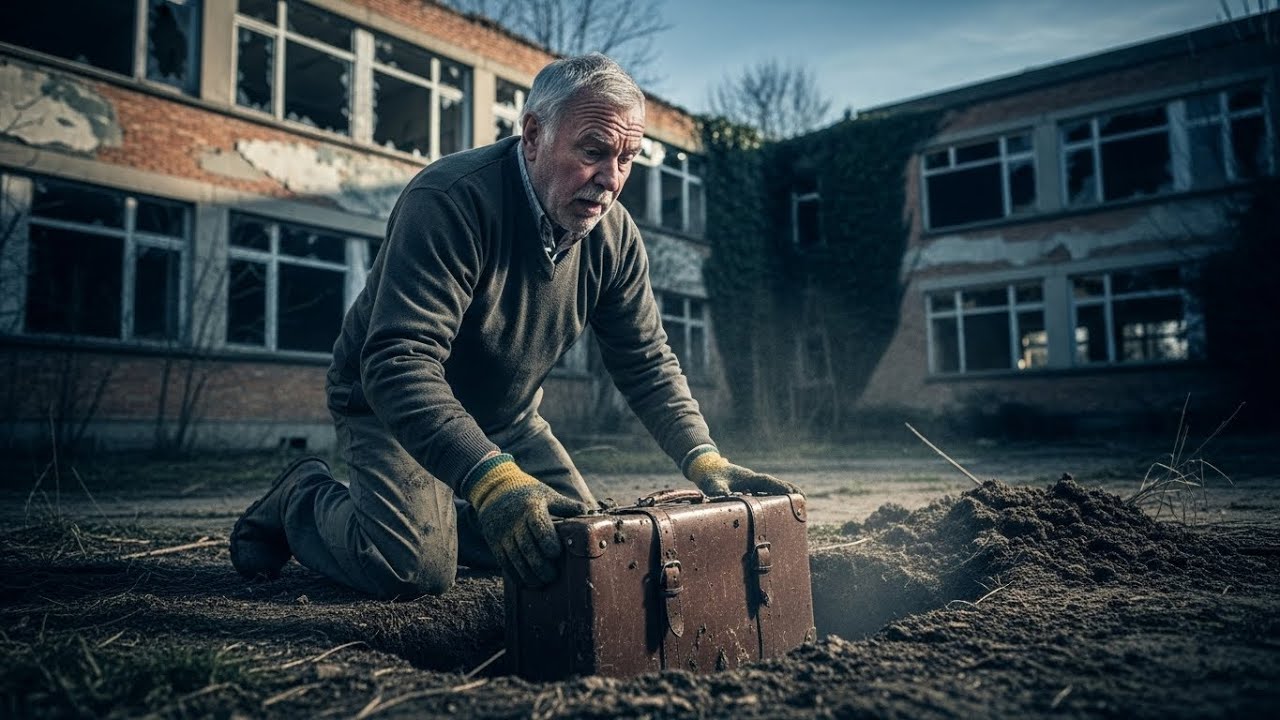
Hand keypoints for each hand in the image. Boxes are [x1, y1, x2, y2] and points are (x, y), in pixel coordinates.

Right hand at [466, 455, 590, 585]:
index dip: (547, 542)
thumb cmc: (528, 493)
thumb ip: (566, 505)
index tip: (556, 554)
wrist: (495, 488)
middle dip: (540, 565)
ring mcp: (502, 532)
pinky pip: (503, 561)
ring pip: (514, 557)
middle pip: (527, 547)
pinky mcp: (494, 540)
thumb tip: (587, 513)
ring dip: (528, 573)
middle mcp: (515, 520)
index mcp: (531, 507)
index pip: (539, 526)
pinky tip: (525, 582)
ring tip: (541, 583)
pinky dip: (514, 573)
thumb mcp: (546, 494)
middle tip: (552, 576)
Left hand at [684, 450, 801, 496]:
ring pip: (770, 488)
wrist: (706, 468)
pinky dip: (773, 497)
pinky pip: (764, 492)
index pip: (767, 482)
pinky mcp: (748, 487)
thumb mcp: (712, 484)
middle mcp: (752, 479)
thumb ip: (717, 490)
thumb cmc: (710, 476)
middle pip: (774, 485)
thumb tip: (722, 497)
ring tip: (797, 503)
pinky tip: (778, 505)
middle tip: (803, 499)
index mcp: (748, 477)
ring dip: (782, 494)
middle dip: (788, 490)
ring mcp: (751, 483)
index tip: (792, 493)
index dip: (780, 487)